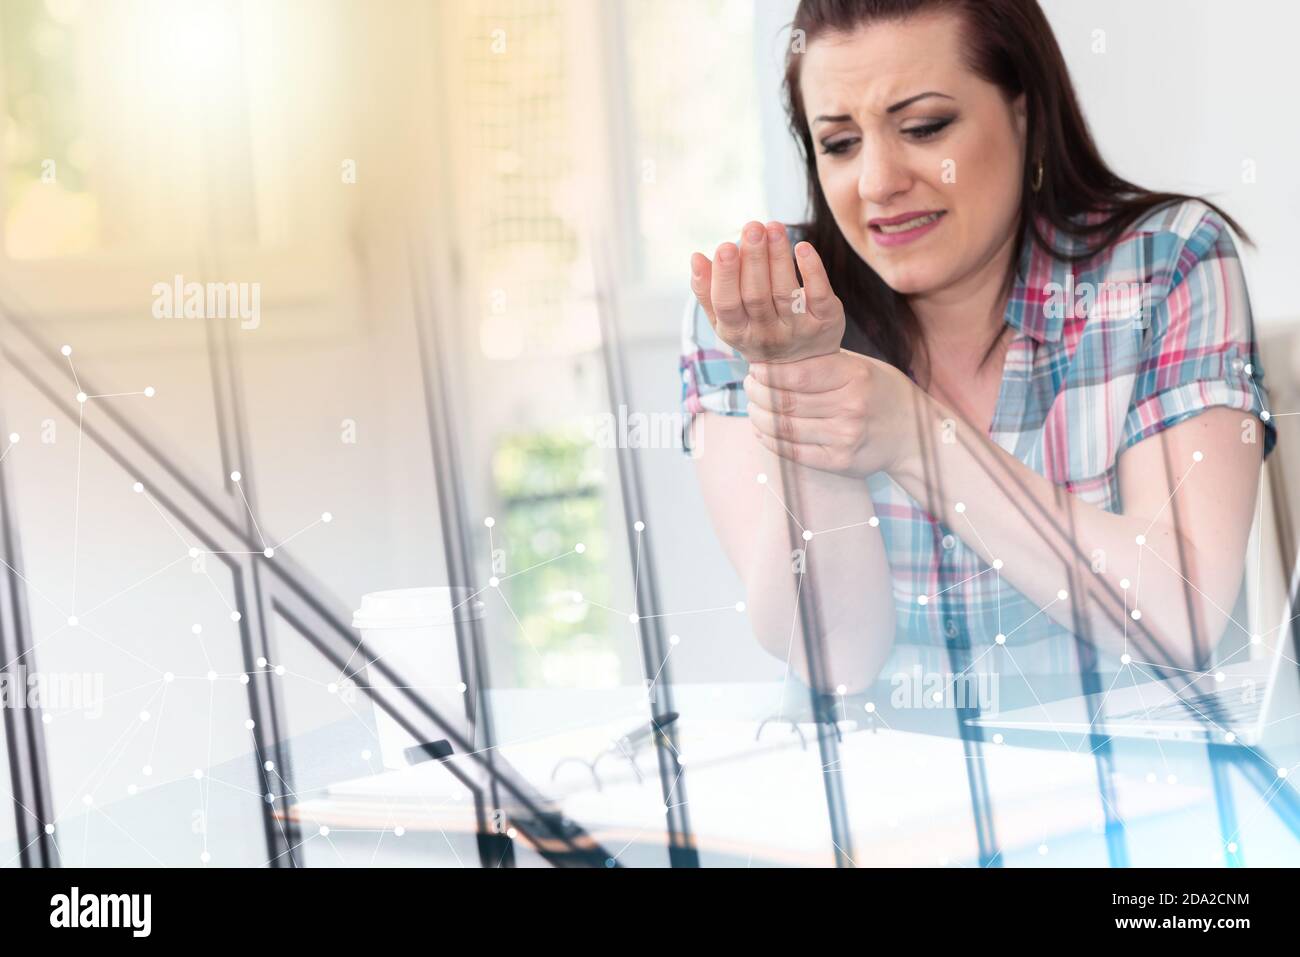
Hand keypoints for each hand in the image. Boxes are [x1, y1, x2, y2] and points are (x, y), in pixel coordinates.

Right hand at [691, 220, 845, 363]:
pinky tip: (803, 247)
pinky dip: (813, 271)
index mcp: (737, 332)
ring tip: (773, 227)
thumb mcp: (727, 319)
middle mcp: (766, 334)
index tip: (725, 246)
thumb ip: (708, 291)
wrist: (802, 363)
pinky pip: (819, 295)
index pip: (727, 305)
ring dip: (779, 257)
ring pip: (785, 292)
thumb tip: (696, 258)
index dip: (725, 277)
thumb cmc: (757, 330)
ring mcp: (797, 329)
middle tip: (752, 227)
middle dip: (754, 260)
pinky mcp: (825, 320)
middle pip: (757, 296)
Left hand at [743, 350, 922, 478]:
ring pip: (785, 427)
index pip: (797, 375)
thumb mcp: (862, 367)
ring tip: (753, 408)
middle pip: (786, 402)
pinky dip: (771, 441)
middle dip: (758, 393)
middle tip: (749, 386)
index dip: (768, 373)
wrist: (913, 436)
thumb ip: (825, 361)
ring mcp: (845, 437)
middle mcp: (851, 407)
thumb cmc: (881, 394)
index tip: (755, 369)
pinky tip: (762, 431)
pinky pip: (793, 452)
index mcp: (855, 376)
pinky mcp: (839, 462)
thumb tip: (777, 353)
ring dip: (759, 417)